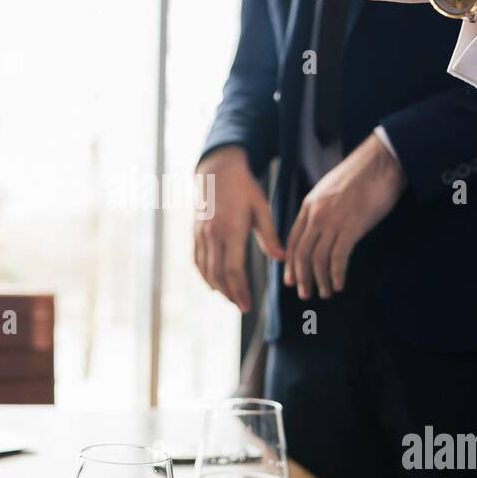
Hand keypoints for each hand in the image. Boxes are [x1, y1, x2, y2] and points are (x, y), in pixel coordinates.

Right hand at [193, 145, 284, 312]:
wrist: (217, 170)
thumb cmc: (244, 188)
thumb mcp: (262, 208)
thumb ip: (270, 236)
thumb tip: (281, 259)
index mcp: (231, 230)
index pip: (234, 270)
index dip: (240, 291)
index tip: (248, 306)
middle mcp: (213, 235)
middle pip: (218, 275)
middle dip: (230, 294)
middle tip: (242, 307)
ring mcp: (201, 234)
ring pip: (206, 270)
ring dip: (218, 288)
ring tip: (231, 298)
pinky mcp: (195, 233)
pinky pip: (197, 260)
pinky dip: (204, 276)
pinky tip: (214, 284)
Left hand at [284, 132, 405, 299]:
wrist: (381, 160)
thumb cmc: (361, 174)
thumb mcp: (331, 189)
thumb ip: (322, 208)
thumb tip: (321, 228)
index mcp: (310, 205)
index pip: (293, 240)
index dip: (290, 263)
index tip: (290, 279)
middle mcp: (316, 214)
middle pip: (301, 253)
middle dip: (301, 277)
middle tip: (305, 294)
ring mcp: (333, 221)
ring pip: (317, 258)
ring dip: (320, 280)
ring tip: (325, 293)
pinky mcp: (351, 226)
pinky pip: (338, 257)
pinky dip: (337, 274)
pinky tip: (340, 284)